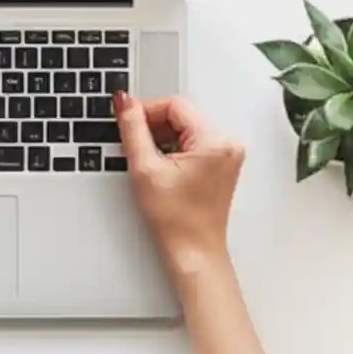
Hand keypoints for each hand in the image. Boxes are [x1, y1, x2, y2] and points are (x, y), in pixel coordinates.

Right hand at [114, 92, 244, 275]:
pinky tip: (163, 169)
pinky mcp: (220, 164)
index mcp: (215, 141)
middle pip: (181, 115)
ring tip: (151, 164)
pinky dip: (173, 150)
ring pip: (185, 129)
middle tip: (137, 148)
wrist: (192, 251)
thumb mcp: (145, 168)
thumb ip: (132, 128)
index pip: (175, 105)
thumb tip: (125, 102)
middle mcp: (226, 144)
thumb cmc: (177, 221)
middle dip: (154, 127)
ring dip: (163, 139)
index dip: (146, 110)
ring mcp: (226, 154)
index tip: (128, 120)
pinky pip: (192, 142)